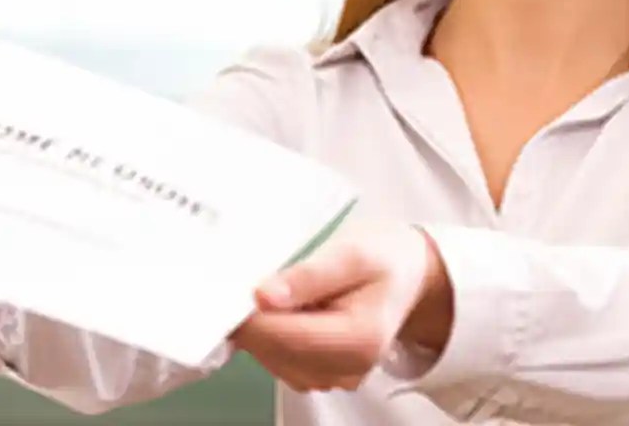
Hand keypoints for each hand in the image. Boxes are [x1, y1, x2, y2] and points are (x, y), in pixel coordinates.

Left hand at [231, 222, 453, 392]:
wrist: (407, 274)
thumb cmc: (383, 258)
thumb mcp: (351, 252)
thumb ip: (309, 275)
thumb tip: (263, 296)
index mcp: (360, 338)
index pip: (286, 338)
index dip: (247, 318)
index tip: (221, 292)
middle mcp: (349, 368)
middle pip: (276, 352)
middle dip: (250, 321)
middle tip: (236, 283)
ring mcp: (335, 375)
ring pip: (272, 358)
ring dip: (260, 327)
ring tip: (270, 290)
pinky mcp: (322, 372)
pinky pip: (280, 359)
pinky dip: (271, 334)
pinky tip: (280, 308)